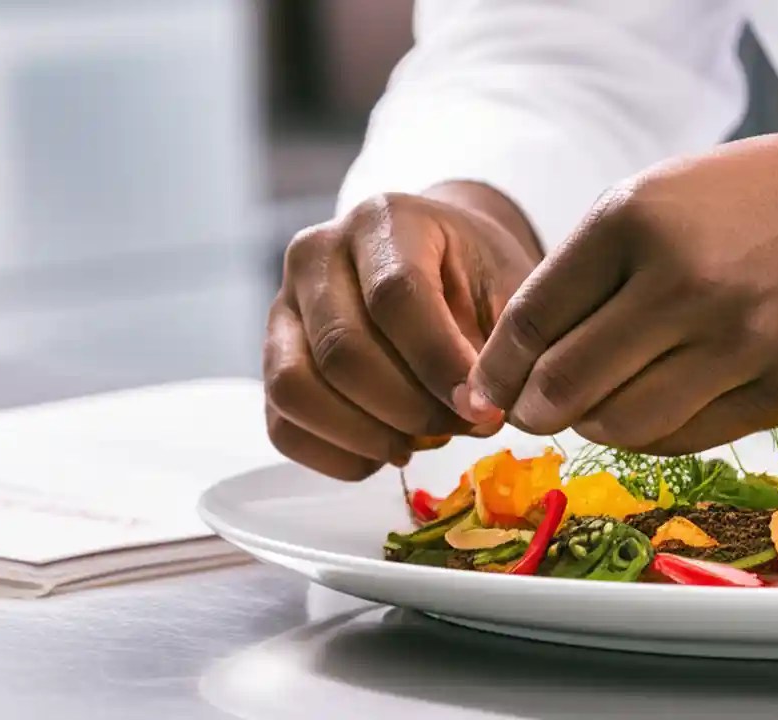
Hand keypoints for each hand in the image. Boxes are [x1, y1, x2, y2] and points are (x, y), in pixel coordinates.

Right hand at [264, 182, 541, 479]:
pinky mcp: (270, 358)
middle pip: (341, 350)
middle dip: (408, 409)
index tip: (482, 408)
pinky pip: (282, 424)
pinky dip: (336, 456)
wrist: (437, 263)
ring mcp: (282, 307)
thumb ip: (497, 343)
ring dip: (364, 435)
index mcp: (382, 220)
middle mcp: (316, 254)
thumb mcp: (507, 286)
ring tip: (419, 442)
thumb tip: (476, 411)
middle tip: (459, 428)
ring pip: (295, 388)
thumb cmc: (475, 277)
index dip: (439, 363)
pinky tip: (385, 452)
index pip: (394, 296)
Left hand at [470, 126, 777, 453]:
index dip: (495, 371)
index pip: (531, 320)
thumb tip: (507, 373)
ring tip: (591, 404)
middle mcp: (687, 281)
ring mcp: (742, 340)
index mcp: (633, 222)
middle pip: (567, 384)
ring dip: (588, 424)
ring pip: (619, 425)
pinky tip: (648, 402)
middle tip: (527, 411)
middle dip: (530, 410)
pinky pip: (680, 440)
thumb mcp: (636, 204)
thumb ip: (568, 280)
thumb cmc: (726, 205)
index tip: (484, 393)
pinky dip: (646, 433)